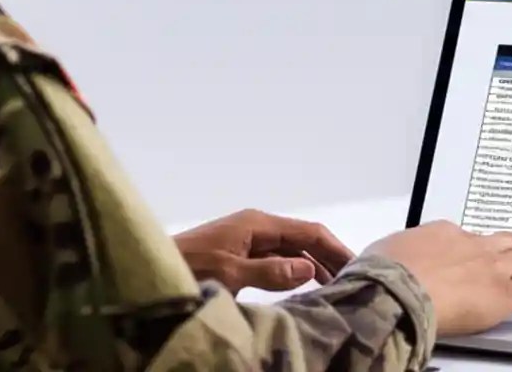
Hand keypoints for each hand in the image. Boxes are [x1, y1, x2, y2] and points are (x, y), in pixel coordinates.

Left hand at [174, 209, 354, 293]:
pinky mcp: (239, 254)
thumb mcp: (230, 273)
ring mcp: (248, 240)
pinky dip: (295, 270)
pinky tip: (305, 286)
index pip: (309, 231)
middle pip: (303, 239)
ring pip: (291, 250)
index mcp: (258, 223)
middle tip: (354, 281)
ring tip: (336, 287)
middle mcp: (257, 226)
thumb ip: (270, 272)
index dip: (335, 248)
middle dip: (329, 257)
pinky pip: (277, 260)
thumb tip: (309, 267)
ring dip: (313, 265)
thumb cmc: (190, 268)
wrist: (153, 268)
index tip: (358, 267)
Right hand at [364, 221, 511, 337]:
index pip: (465, 235)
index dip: (469, 249)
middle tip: (505, 263)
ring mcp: (490, 267)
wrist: (397, 291)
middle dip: (505, 251)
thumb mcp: (382, 250)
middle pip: (501, 241)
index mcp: (442, 232)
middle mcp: (471, 244)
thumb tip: (381, 256)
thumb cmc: (385, 275)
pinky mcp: (504, 294)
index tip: (465, 259)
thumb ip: (394, 252)